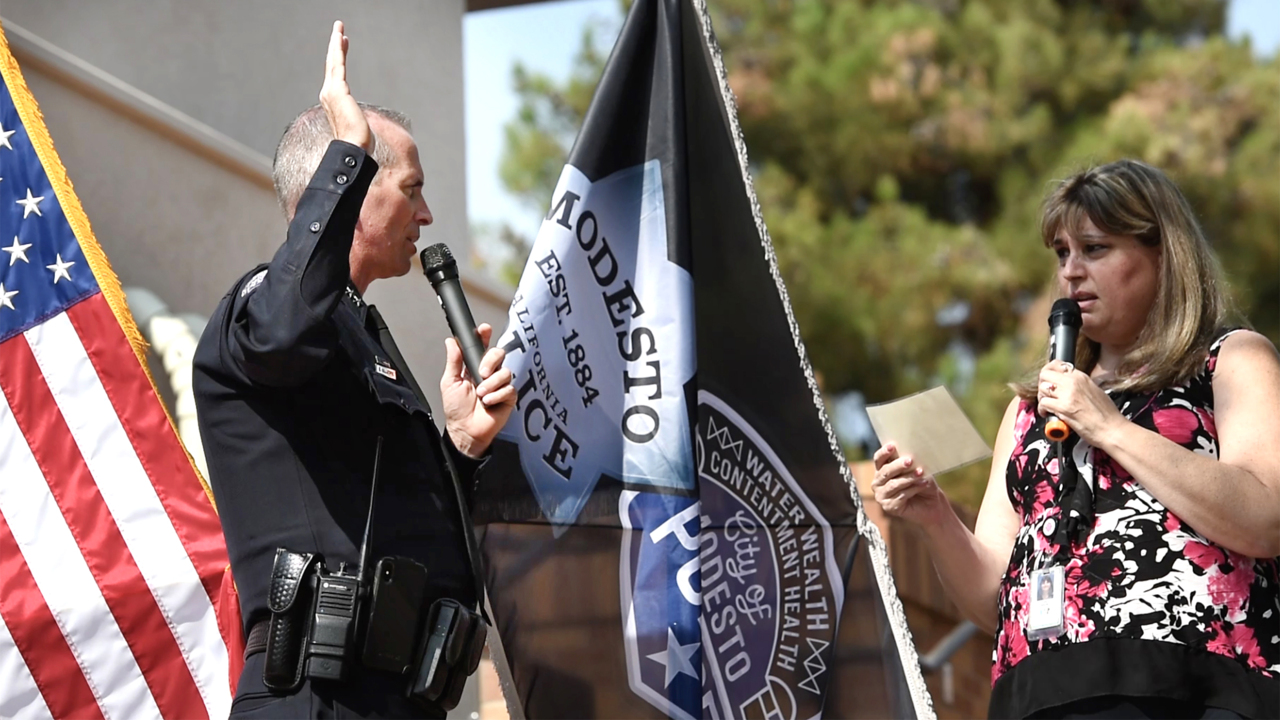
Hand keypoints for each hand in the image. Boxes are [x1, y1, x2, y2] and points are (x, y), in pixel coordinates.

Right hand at [319, 21, 371, 152]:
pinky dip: (338, 49)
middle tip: (339, 30)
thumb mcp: (358, 126)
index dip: (338, 59)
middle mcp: (328, 94)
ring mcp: (331, 91)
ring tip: (339, 28)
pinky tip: (341, 38)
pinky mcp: (337, 89)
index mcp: (333, 102)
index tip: (342, 46)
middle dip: (335, 46)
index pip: (335, 75)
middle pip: (332, 64)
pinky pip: (338, 64)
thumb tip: (363, 126)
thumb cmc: (357, 143)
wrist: (353, 149)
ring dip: (336, 43)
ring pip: (333, 61)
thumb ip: (357, 119)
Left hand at [442, 324, 516, 458]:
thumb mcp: (450, 382)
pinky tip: (489, 402)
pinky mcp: (509, 397)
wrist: (465, 430)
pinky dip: (497, 395)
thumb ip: (453, 361)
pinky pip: (509, 389)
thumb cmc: (456, 409)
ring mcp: (500, 385)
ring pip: (505, 372)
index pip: (482, 347)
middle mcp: (489, 373)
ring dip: (491, 383)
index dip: (484, 336)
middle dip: (490, 360)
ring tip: (481, 395)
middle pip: (498, 354)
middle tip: (481, 373)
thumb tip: (450, 341)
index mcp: (474, 367)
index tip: (484, 330)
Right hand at [871, 442, 948, 525]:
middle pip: (885, 471)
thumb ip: (909, 463)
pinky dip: (913, 489)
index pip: (879, 459)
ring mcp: (881, 496)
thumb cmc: (923, 482)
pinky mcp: (889, 507)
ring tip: (921, 473)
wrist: (933, 503)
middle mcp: (878, 483)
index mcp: (882, 470)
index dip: (884, 453)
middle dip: (898, 465)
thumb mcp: (917, 468)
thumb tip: (908, 455)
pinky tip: (924, 484)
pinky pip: (901, 495)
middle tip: (910, 461)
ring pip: (893, 484)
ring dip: (908, 478)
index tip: (893, 446)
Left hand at [1036, 360, 1123, 443]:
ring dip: (1041, 398)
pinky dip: (1042, 409)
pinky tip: (1047, 414)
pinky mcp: (1063, 408)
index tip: (1046, 380)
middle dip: (1041, 385)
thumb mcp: (1094, 391)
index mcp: (1081, 377)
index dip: (1048, 372)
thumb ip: (1078, 385)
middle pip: (1045, 374)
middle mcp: (1074, 382)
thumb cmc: (1106, 414)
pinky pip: (1043, 403)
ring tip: (1047, 406)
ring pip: (1042, 388)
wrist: (1112, 429)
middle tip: (1045, 395)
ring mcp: (1068, 394)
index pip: (1057, 365)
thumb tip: (1064, 386)